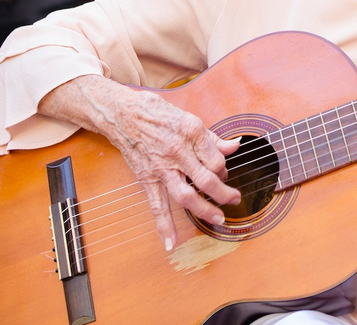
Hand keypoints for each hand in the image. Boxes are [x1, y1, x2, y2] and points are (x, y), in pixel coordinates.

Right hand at [39, 76, 241, 250]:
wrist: (122, 114)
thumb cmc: (156, 113)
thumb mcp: (189, 118)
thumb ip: (212, 138)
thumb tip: (234, 147)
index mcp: (191, 132)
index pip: (216, 158)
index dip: (224, 168)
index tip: (224, 171)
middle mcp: (177, 151)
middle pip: (206, 179)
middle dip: (224, 193)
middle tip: (234, 199)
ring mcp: (161, 167)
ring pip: (186, 195)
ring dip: (204, 210)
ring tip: (218, 219)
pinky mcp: (147, 178)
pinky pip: (157, 205)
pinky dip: (164, 226)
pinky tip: (171, 243)